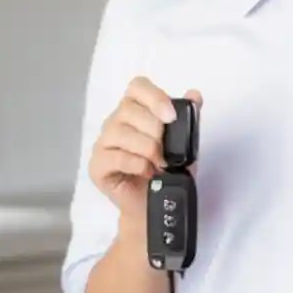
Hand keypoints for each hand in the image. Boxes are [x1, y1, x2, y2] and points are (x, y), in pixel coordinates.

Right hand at [88, 76, 202, 223]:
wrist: (154, 206)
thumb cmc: (166, 171)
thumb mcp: (185, 143)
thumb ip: (189, 118)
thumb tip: (195, 94)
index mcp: (135, 110)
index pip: (137, 86)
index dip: (155, 98)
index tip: (171, 117)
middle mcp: (115, 121)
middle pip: (130, 109)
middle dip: (155, 132)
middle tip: (166, 152)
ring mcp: (103, 143)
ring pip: (122, 133)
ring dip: (148, 150)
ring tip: (159, 164)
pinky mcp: (97, 165)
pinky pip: (116, 157)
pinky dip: (137, 164)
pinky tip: (147, 172)